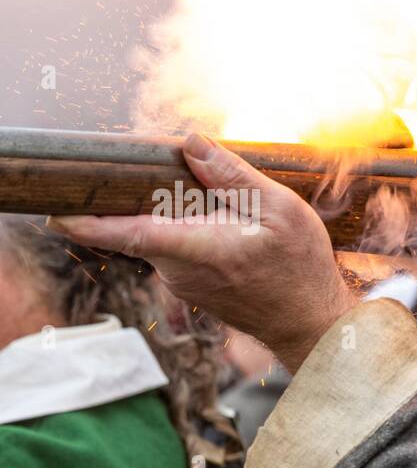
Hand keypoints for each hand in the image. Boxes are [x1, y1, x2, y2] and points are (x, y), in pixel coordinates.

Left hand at [47, 133, 354, 372]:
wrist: (310, 322)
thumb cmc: (301, 268)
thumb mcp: (282, 211)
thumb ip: (234, 177)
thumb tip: (192, 145)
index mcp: (201, 248)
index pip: (130, 233)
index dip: (87, 222)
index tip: (55, 211)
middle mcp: (181, 270)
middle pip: (141, 221)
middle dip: (147, 192)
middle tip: (176, 168)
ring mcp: (181, 282)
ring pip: (159, 233)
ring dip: (176, 211)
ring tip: (222, 207)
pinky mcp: (188, 286)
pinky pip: (173, 246)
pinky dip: (187, 228)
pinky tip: (225, 226)